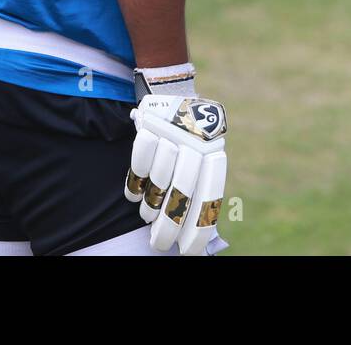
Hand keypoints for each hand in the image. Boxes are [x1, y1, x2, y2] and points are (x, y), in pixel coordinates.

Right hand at [125, 95, 227, 253]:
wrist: (173, 98)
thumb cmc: (187, 145)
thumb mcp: (200, 164)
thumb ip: (199, 193)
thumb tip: (201, 242)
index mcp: (215, 156)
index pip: (209, 198)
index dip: (198, 228)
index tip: (186, 252)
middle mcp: (198, 143)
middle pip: (182, 194)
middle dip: (168, 226)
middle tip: (159, 244)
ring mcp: (174, 132)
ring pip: (159, 180)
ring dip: (151, 203)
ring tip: (148, 212)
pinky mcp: (151, 124)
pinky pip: (140, 163)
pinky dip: (136, 181)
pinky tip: (138, 189)